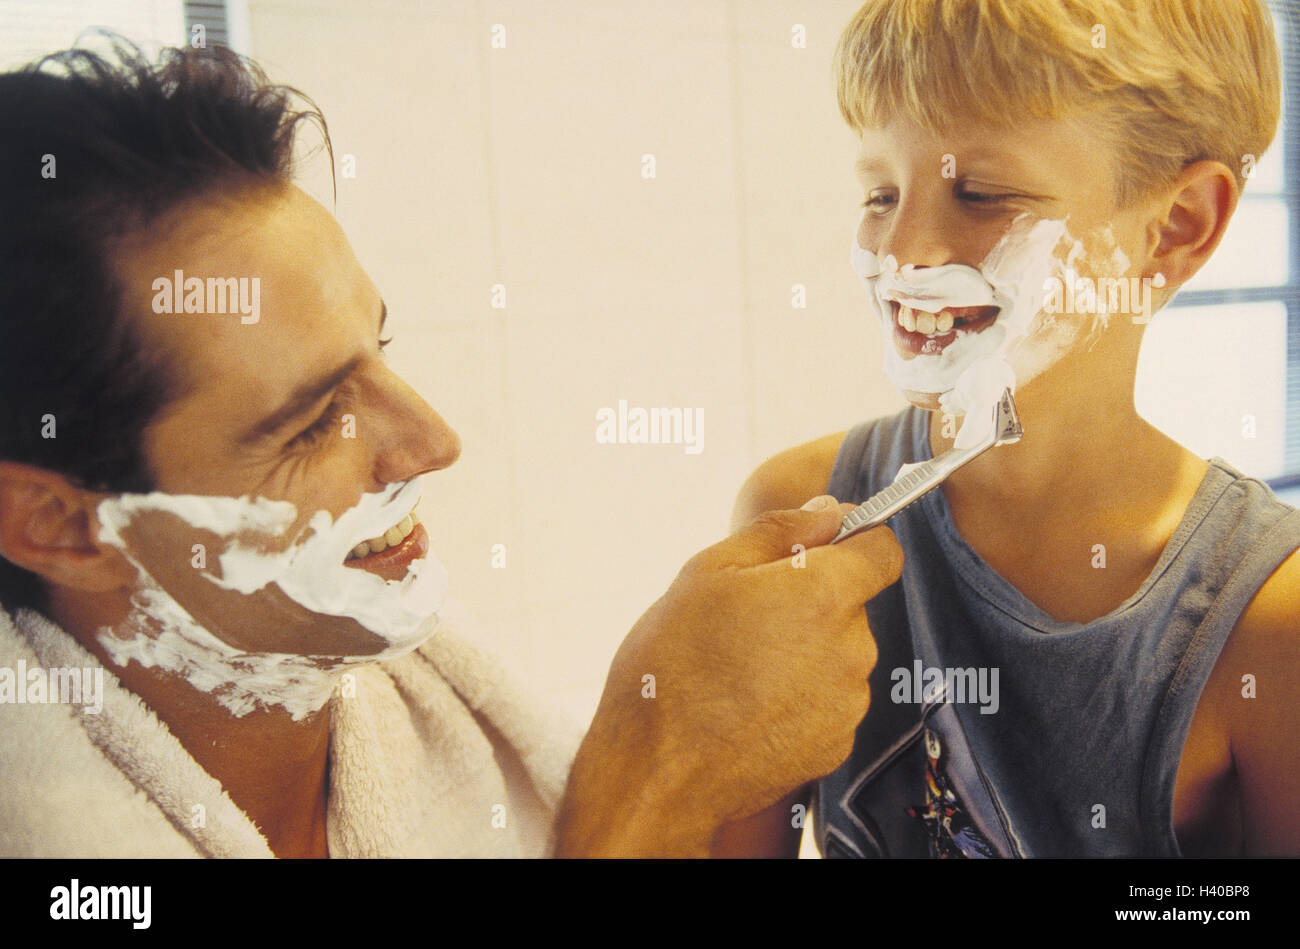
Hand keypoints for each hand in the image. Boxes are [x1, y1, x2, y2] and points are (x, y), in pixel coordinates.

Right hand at [555, 496, 901, 855]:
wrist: (658, 771)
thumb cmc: (673, 665)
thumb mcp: (706, 573)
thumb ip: (778, 532)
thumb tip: (828, 511)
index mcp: (825, 594)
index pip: (884, 550)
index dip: (857, 541)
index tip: (821, 548)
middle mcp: (852, 648)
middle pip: (852, 606)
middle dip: (811, 602)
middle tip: (747, 618)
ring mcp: (848, 703)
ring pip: (839, 655)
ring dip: (805, 652)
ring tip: (740, 669)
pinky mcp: (836, 745)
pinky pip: (828, 702)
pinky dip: (800, 698)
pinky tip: (749, 707)